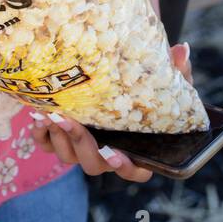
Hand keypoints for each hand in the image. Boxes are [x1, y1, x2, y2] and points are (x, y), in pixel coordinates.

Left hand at [28, 45, 192, 181]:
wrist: (110, 74)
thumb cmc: (141, 83)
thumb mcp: (162, 77)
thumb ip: (176, 68)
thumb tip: (181, 49)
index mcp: (135, 148)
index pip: (136, 172)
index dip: (127, 168)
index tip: (115, 153)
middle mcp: (106, 152)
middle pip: (93, 165)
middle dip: (82, 146)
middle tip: (72, 123)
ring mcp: (81, 147)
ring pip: (68, 157)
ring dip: (60, 138)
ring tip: (53, 114)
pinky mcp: (59, 136)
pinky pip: (46, 144)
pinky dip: (41, 134)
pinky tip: (40, 115)